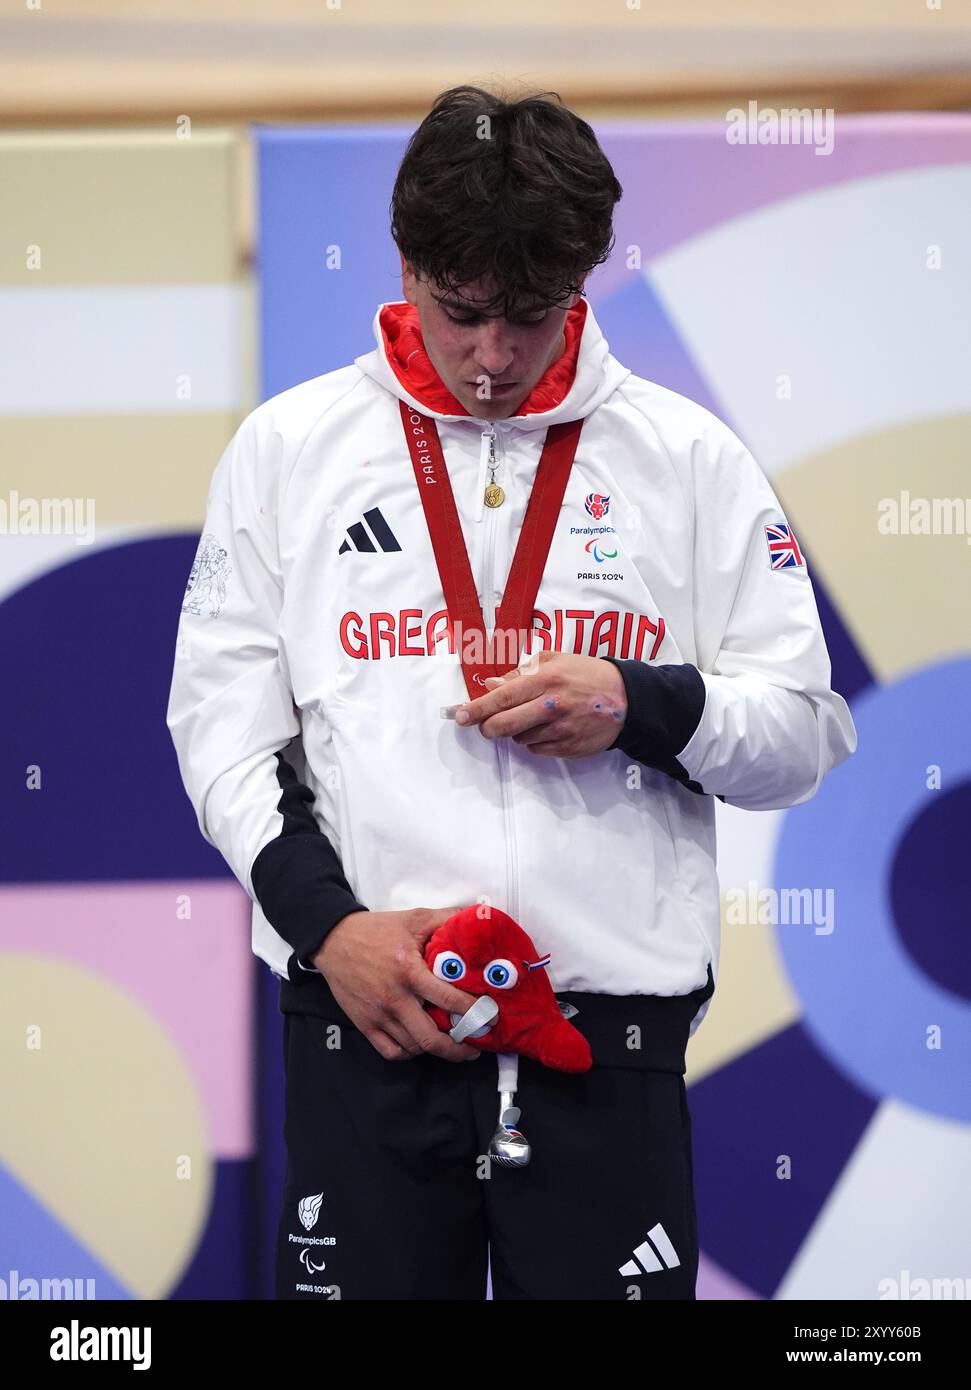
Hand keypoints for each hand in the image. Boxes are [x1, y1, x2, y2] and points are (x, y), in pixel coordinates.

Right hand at [312, 907, 481, 1062]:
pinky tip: (420, 1045)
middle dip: (458, 1048)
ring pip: (413, 1046)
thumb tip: (477, 917)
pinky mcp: (364, 1025)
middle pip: (430, 1037)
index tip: (489, 1017)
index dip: (473, 1011)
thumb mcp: (414, 918)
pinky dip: (409, 1053)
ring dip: (436, 1049)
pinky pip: (391, 1052)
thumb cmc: (377, 930)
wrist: (334, 940)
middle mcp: (394, 998)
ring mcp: (378, 1015)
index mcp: (409, 970)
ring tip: (452, 1043)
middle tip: (475, 1045)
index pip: (448, 999)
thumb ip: (446, 918)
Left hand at [453, 652, 626, 757]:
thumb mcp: (554, 661)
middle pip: (502, 726)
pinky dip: (534, 740)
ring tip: (535, 717)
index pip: (501, 698)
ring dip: (516, 731)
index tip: (459, 716)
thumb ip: (520, 673)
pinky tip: (549, 727)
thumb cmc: (586, 674)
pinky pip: (536, 749)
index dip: (476, 709)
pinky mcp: (568, 748)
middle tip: (487, 724)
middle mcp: (551, 706)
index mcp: (546, 679)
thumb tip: (490, 686)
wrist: (627, 699)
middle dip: (487, 727)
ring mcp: (560, 730)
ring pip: (518, 739)